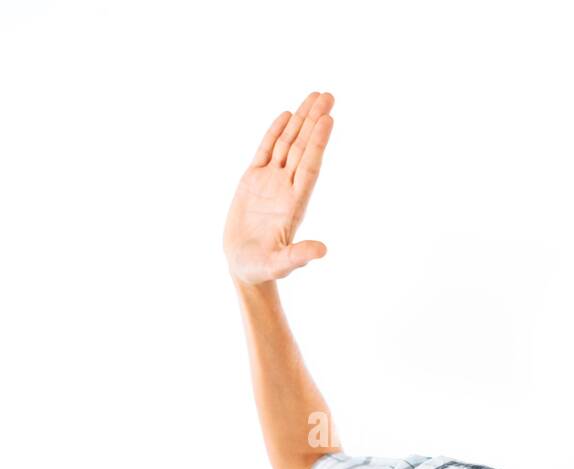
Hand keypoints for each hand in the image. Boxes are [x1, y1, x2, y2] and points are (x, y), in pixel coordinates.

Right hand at [224, 91, 333, 286]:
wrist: (245, 267)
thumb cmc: (263, 269)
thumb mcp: (280, 265)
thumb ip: (299, 256)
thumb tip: (323, 251)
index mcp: (295, 203)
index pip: (309, 166)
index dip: (318, 143)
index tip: (328, 118)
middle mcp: (286, 187)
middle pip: (303, 148)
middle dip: (314, 121)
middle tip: (328, 94)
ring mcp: (271, 182)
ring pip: (288, 144)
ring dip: (301, 121)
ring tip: (314, 96)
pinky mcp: (253, 180)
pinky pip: (266, 151)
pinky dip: (275, 132)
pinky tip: (287, 115)